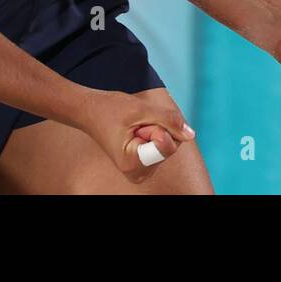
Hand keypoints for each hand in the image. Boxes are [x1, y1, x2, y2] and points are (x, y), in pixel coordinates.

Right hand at [79, 89, 196, 180]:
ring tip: (134, 125)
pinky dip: (156, 132)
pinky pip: (164, 145)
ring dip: (156, 129)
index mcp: (133, 163)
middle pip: (171, 147)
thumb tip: (190, 134)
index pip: (167, 146)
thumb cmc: (110, 109)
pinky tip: (138, 130)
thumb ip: (169, 120)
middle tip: (135, 122)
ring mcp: (141, 170)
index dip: (158, 127)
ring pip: (169, 145)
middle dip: (158, 127)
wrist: (90, 111)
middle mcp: (138, 172)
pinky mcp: (144, 165)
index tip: (138, 123)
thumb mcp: (141, 109)